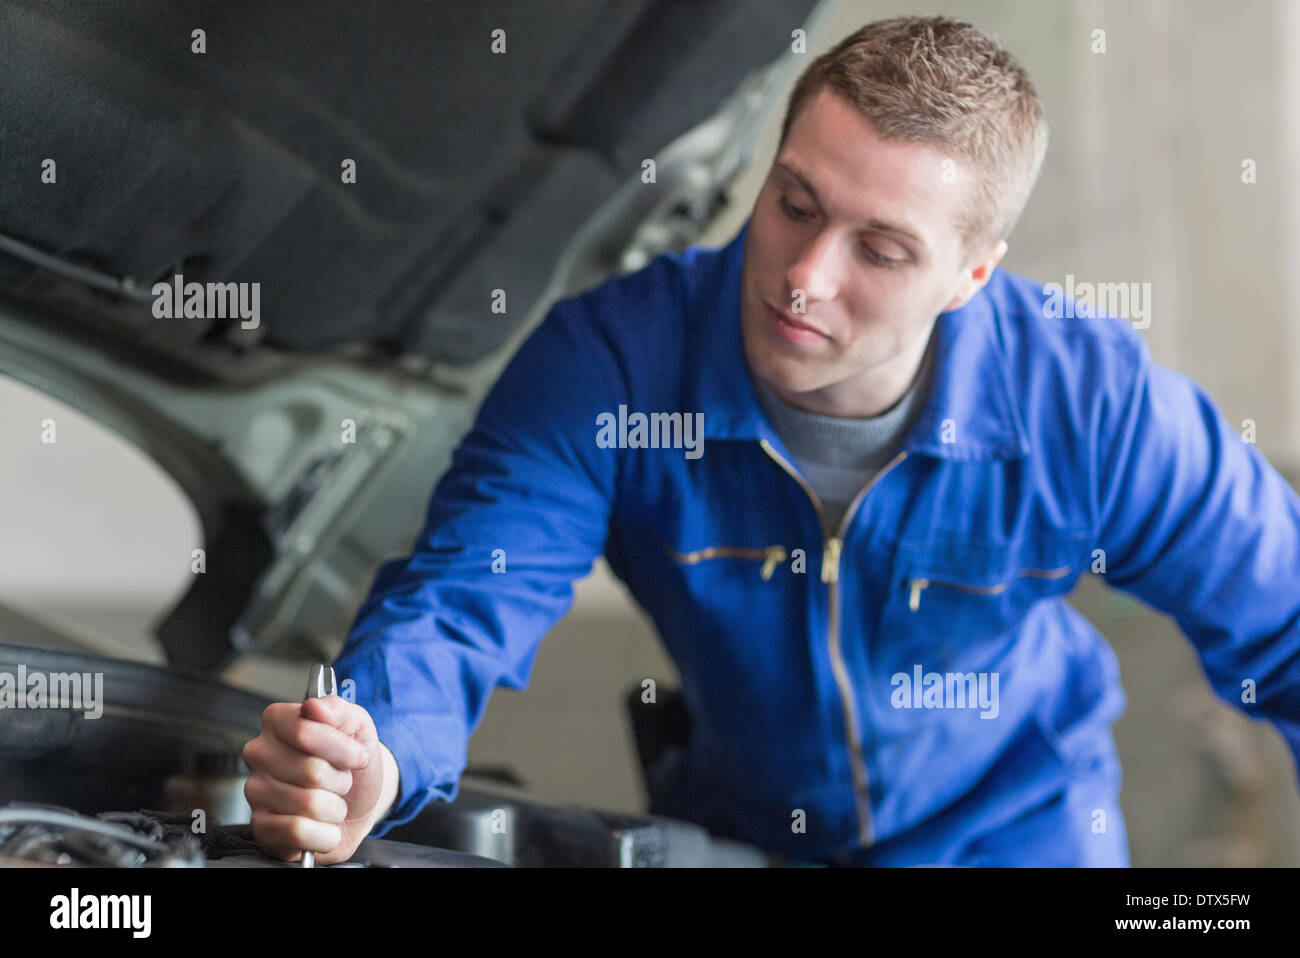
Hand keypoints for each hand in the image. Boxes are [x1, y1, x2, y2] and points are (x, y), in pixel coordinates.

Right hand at [242, 695, 386, 864]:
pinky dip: (325, 834)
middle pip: (311, 771)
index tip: (358, 756)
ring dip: (336, 808)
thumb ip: (338, 711)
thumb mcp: (358, 726)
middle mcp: (259, 754)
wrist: (360, 801)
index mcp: (277, 721)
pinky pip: (298, 832)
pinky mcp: (260, 827)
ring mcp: (255, 791)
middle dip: (341, 780)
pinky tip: (323, 826)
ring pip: (309, 803)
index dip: (341, 749)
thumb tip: (314, 707)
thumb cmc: (352, 761)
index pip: (305, 732)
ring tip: (331, 802)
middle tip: (340, 780)